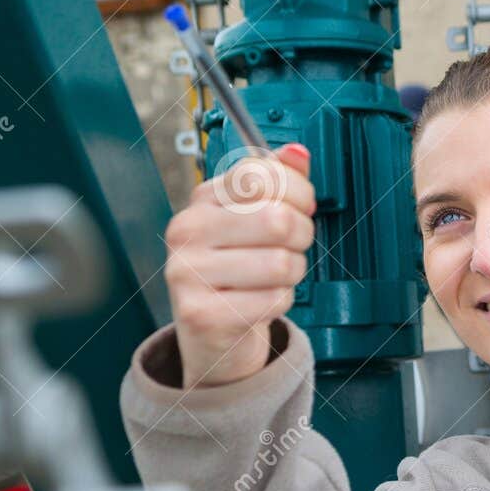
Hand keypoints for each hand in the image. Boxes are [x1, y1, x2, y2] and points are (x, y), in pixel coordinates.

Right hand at [164, 143, 315, 387]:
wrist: (212, 337)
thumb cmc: (238, 273)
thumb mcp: (254, 221)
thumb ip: (277, 183)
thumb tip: (297, 153)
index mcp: (202, 199)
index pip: (261, 174)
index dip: (299, 191)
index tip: (302, 206)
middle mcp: (187, 231)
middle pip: (278, 219)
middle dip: (302, 236)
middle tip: (292, 248)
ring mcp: (188, 273)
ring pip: (281, 263)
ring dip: (293, 274)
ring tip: (275, 278)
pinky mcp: (201, 314)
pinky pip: (275, 299)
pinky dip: (282, 303)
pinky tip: (261, 302)